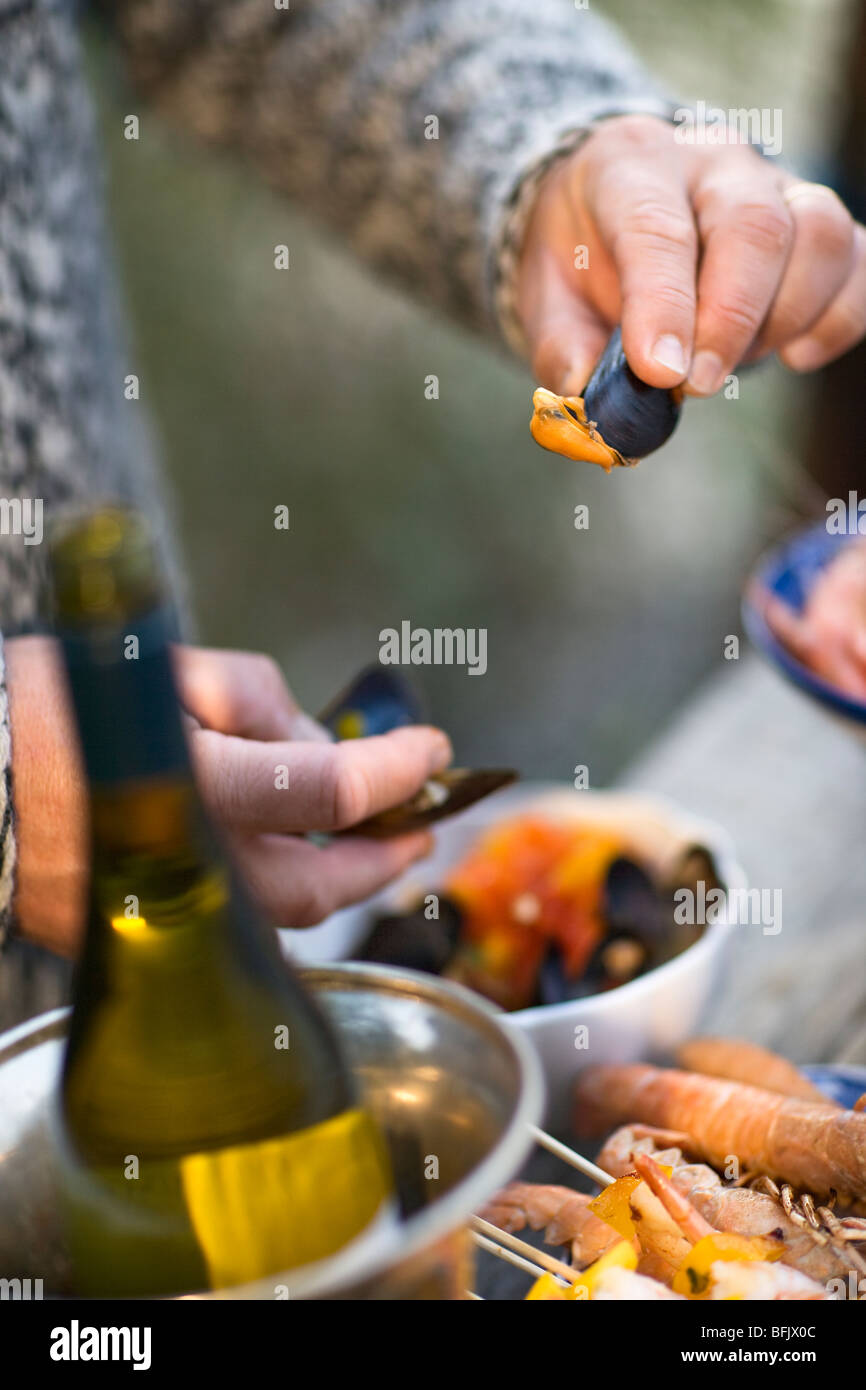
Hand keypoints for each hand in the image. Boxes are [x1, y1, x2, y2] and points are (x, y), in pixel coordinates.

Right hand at [6, 638, 449, 954]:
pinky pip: (233, 925)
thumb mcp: (169, 673)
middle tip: (421, 824)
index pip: (332, 789)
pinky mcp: (133, 933)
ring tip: (372, 844)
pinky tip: (296, 864)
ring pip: (279, 919)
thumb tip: (322, 747)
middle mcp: (186, 862)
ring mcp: (157, 911)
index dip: (397, 769)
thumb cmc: (57, 707)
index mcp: (195, 784)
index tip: (433, 750)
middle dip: (382, 856)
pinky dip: (278, 897)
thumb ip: (260, 705)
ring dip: (339, 883)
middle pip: (319, 886)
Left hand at [517, 115, 865, 397]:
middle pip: (753, 225)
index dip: (663, 305)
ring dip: (785, 318)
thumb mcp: (545, 294)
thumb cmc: (582, 255)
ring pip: (818, 234)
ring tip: (734, 363)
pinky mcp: (815, 222)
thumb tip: (585, 391)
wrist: (613, 210)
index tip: (661, 373)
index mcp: (629, 165)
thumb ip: (559, 343)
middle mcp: (710, 162)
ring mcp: (775, 184)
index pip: (656, 227)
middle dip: (732, 319)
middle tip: (699, 386)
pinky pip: (857, 260)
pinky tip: (795, 355)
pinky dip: (838, 318)